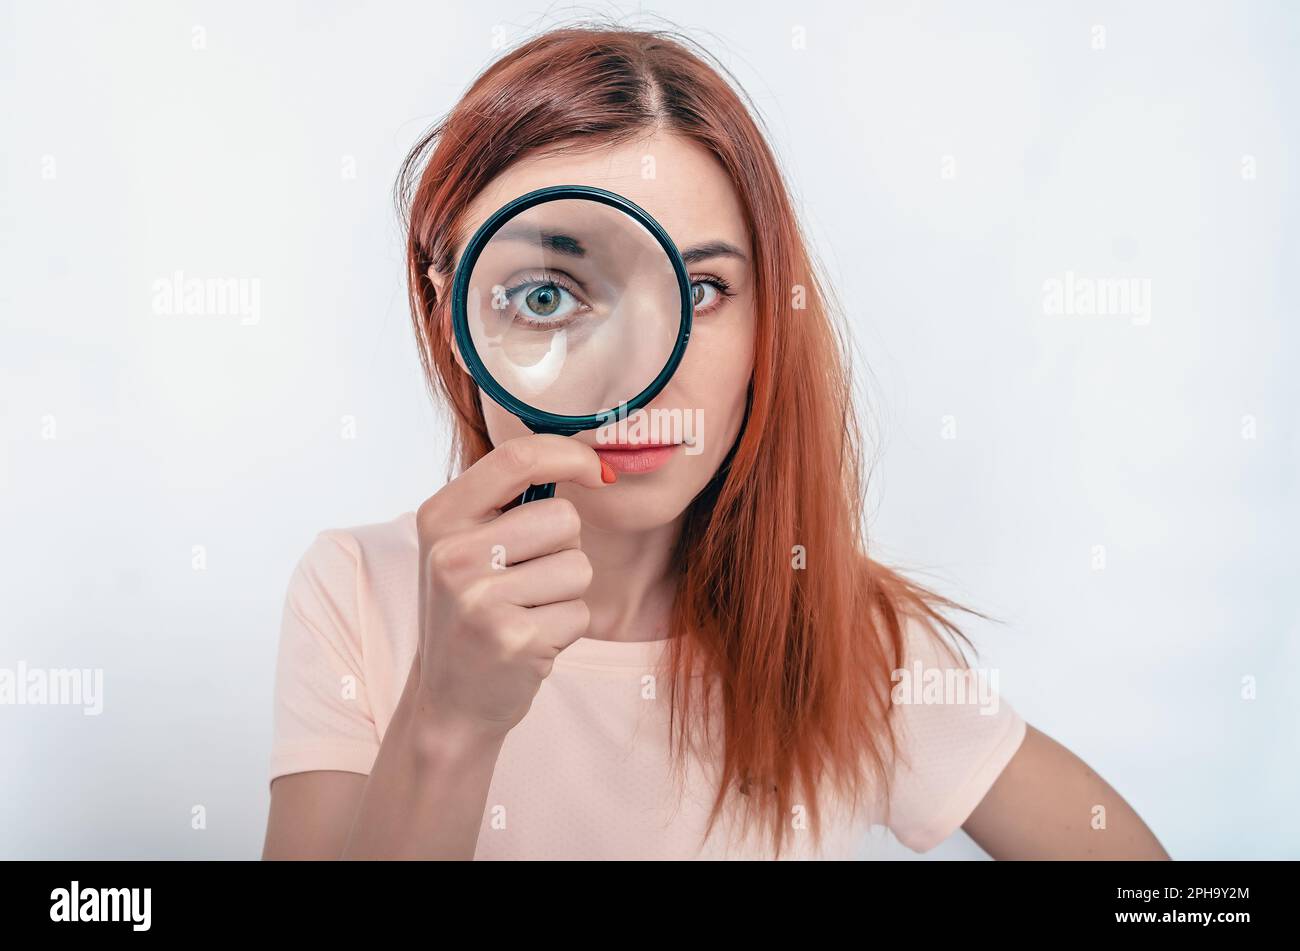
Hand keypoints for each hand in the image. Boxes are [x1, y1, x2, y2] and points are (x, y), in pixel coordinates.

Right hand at [413, 433, 612, 737]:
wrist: (450, 700)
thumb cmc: (472, 609)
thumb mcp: (467, 544)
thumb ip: (510, 499)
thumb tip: (594, 461)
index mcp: (440, 516)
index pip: (518, 459)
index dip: (571, 456)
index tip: (598, 471)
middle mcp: (453, 555)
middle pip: (563, 517)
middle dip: (564, 547)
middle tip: (527, 580)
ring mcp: (480, 599)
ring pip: (578, 566)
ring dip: (566, 592)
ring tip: (527, 612)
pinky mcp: (514, 639)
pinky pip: (580, 612)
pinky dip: (566, 629)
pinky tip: (530, 641)